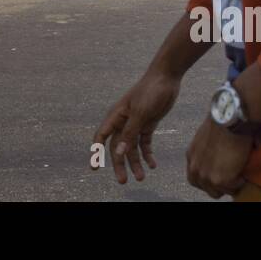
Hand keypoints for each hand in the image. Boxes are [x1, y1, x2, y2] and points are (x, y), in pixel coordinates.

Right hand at [93, 68, 180, 183]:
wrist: (167, 78)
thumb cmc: (150, 91)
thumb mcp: (141, 113)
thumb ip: (129, 133)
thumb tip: (119, 153)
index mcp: (117, 116)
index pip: (102, 136)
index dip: (96, 151)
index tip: (94, 168)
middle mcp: (123, 121)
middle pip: (118, 147)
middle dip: (120, 164)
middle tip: (123, 181)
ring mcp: (136, 123)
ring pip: (132, 148)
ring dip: (135, 163)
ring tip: (142, 177)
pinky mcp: (148, 124)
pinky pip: (144, 143)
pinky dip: (147, 154)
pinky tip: (153, 165)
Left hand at [186, 116, 253, 198]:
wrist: (229, 118)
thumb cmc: (223, 122)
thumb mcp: (206, 136)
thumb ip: (206, 150)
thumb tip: (217, 156)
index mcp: (190, 156)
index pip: (195, 179)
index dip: (209, 180)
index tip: (220, 176)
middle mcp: (195, 168)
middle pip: (206, 189)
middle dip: (219, 185)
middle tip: (232, 177)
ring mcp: (206, 175)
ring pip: (219, 192)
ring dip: (230, 185)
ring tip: (239, 173)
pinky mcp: (219, 179)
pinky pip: (232, 189)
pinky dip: (240, 182)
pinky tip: (243, 171)